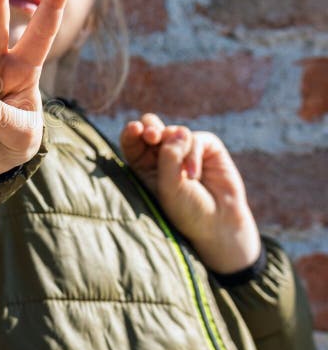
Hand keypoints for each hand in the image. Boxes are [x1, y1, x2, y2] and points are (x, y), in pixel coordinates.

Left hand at [120, 114, 260, 273]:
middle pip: (151, 125)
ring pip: (174, 131)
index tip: (135, 129)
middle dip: (150, 127)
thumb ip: (168, 156)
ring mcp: (184, 149)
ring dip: (178, 151)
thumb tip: (180, 131)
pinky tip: (194, 175)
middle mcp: (162, 154)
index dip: (132, 131)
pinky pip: (196, 139)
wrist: (217, 224)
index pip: (133, 140)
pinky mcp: (206, 148)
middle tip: (151, 135)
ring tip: (186, 177)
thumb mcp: (168, 184)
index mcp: (143, 163)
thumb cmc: (185, 210)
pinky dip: (193, 155)